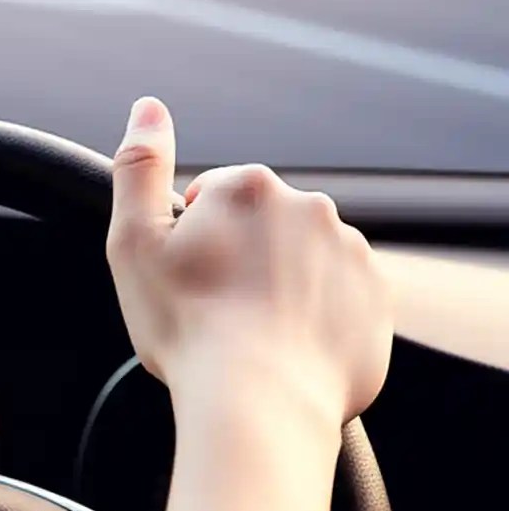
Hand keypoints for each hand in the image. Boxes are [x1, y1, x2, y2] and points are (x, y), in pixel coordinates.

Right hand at [106, 97, 391, 431]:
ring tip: (251, 333)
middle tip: (215, 309)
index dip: (191, 238)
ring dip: (279, 284)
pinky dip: (314, 316)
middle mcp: (310, 207)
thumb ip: (138, 166)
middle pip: (261, 225)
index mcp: (250, 187)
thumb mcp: (133, 242)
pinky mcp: (377, 300)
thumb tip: (147, 107)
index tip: (186, 279)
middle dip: (240, 256)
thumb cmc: (188, 326)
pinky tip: (283, 348)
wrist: (259, 403)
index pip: (214, 197)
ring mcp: (350, 253)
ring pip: (302, 260)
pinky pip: (337, 298)